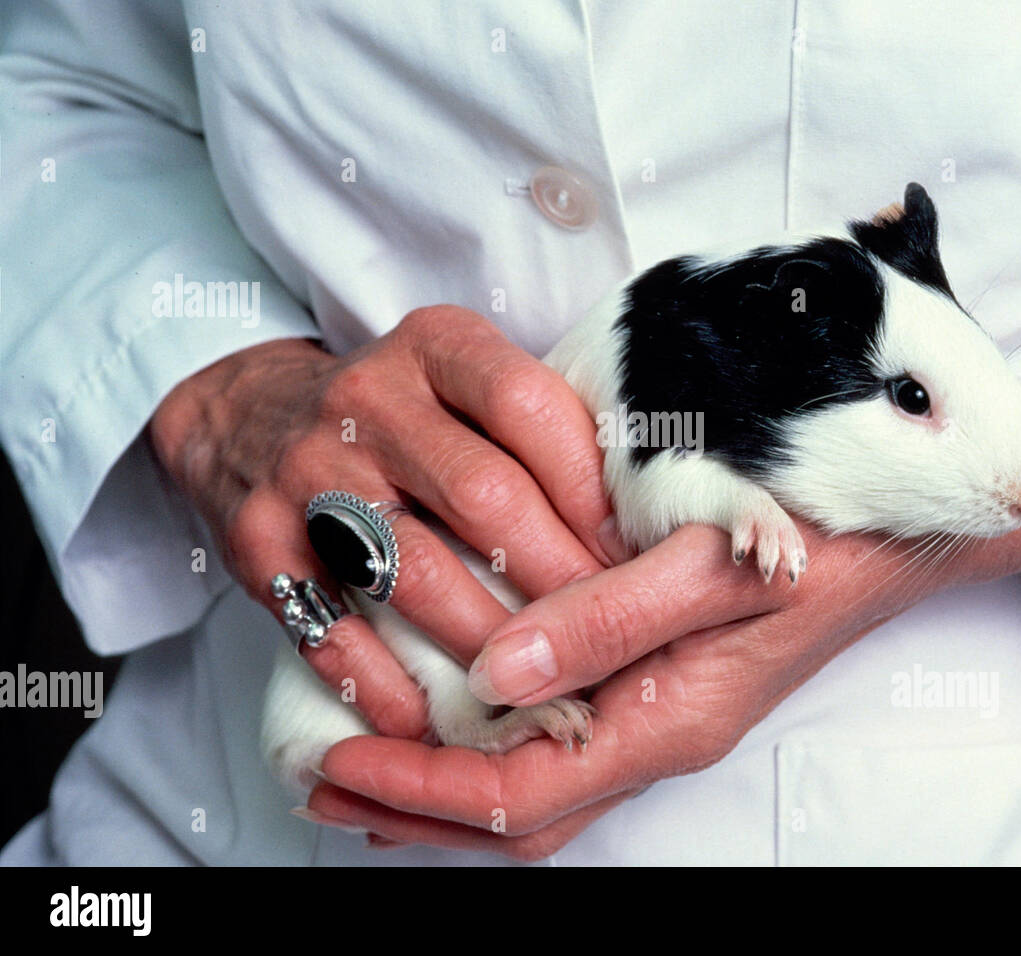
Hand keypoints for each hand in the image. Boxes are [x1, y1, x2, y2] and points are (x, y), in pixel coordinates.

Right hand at [148, 306, 621, 737]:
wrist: (247, 418)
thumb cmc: (398, 414)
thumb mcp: (462, 382)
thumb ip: (539, 428)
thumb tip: (634, 525)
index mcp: (435, 346)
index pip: (529, 405)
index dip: (589, 488)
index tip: (632, 551)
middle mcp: (367, 399)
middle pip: (484, 495)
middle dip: (557, 576)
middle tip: (604, 631)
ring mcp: (307, 472)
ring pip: (415, 571)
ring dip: (489, 640)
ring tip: (542, 683)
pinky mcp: (261, 545)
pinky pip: (334, 629)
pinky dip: (390, 686)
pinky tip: (435, 719)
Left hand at [304, 384, 1020, 857]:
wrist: (914, 525)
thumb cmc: (830, 538)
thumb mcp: (718, 568)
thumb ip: (607, 621)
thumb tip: (496, 674)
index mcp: (667, 719)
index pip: (518, 792)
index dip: (419, 785)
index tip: (334, 760)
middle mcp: (659, 730)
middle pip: (517, 810)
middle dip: (413, 801)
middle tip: (321, 775)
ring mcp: (663, 708)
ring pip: (536, 779)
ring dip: (446, 773)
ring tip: (364, 752)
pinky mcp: (664, 674)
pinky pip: (562, 734)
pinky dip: (493, 735)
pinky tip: (457, 699)